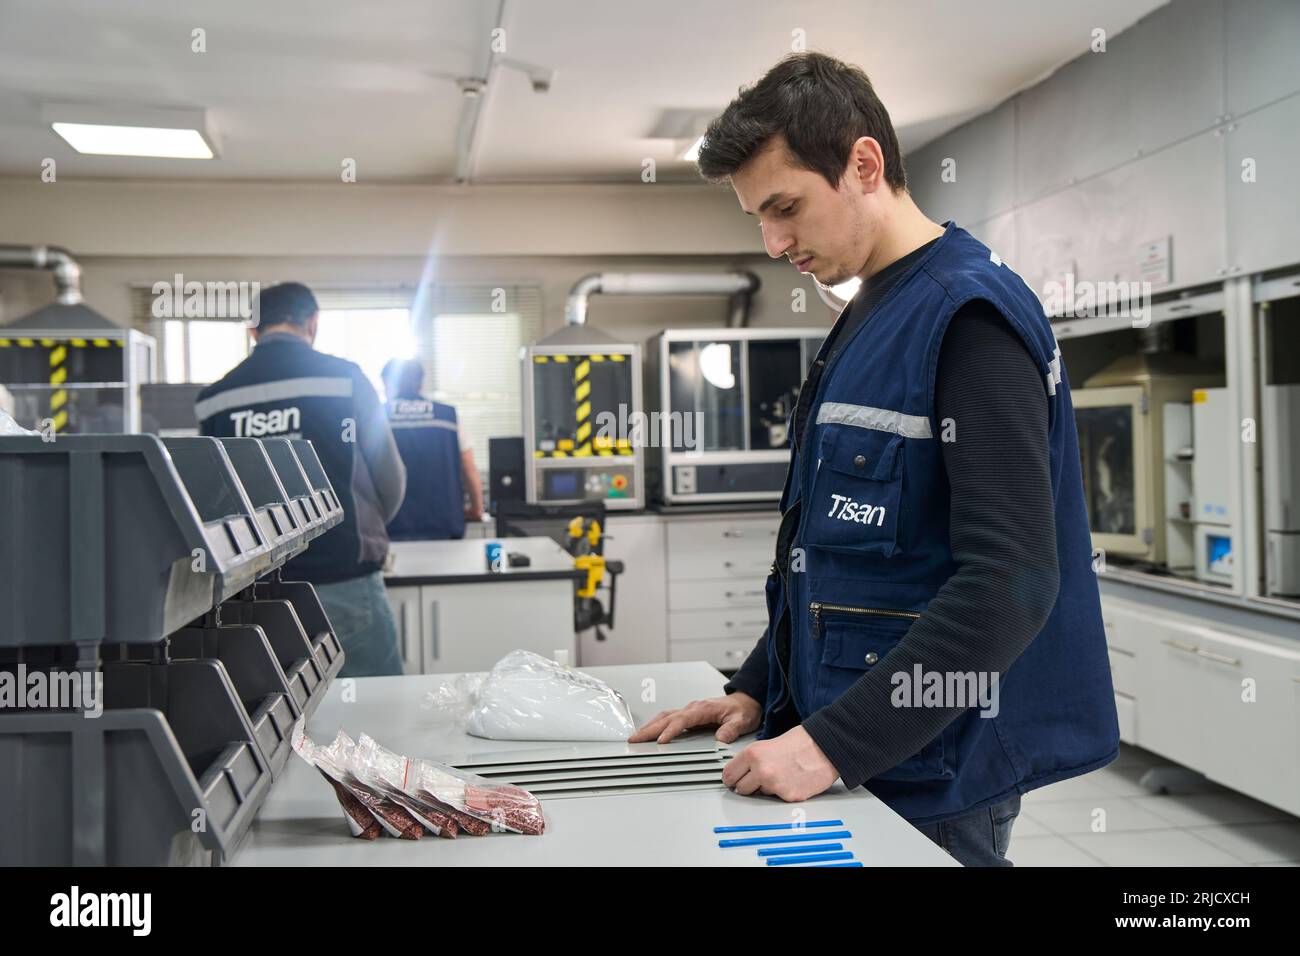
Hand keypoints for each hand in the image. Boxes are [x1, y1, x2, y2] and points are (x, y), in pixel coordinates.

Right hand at [628, 693, 761, 744]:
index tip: (661, 741)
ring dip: (649, 727)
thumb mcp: (741, 720)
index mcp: (703, 708)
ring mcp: (690, 711)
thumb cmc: (743, 710)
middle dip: (649, 729)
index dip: (670, 730)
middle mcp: (693, 708)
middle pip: (666, 717)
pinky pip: (668, 719)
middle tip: (634, 739)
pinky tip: (650, 734)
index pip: (682, 719)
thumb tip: (721, 738)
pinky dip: (656, 726)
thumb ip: (731, 729)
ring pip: (664, 717)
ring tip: (636, 738)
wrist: (746, 701)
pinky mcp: (689, 716)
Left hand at [721, 726, 838, 801]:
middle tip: (759, 779)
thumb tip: (741, 773)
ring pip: (760, 795)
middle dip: (748, 786)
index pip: (728, 775)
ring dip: (767, 789)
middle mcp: (761, 770)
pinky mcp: (788, 797)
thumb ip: (753, 759)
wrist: (825, 747)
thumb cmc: (801, 742)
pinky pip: (777, 800)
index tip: (734, 780)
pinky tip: (792, 780)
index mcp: (753, 754)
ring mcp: (774, 785)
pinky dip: (783, 793)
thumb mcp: (768, 744)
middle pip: (741, 789)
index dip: (732, 778)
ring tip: (782, 775)